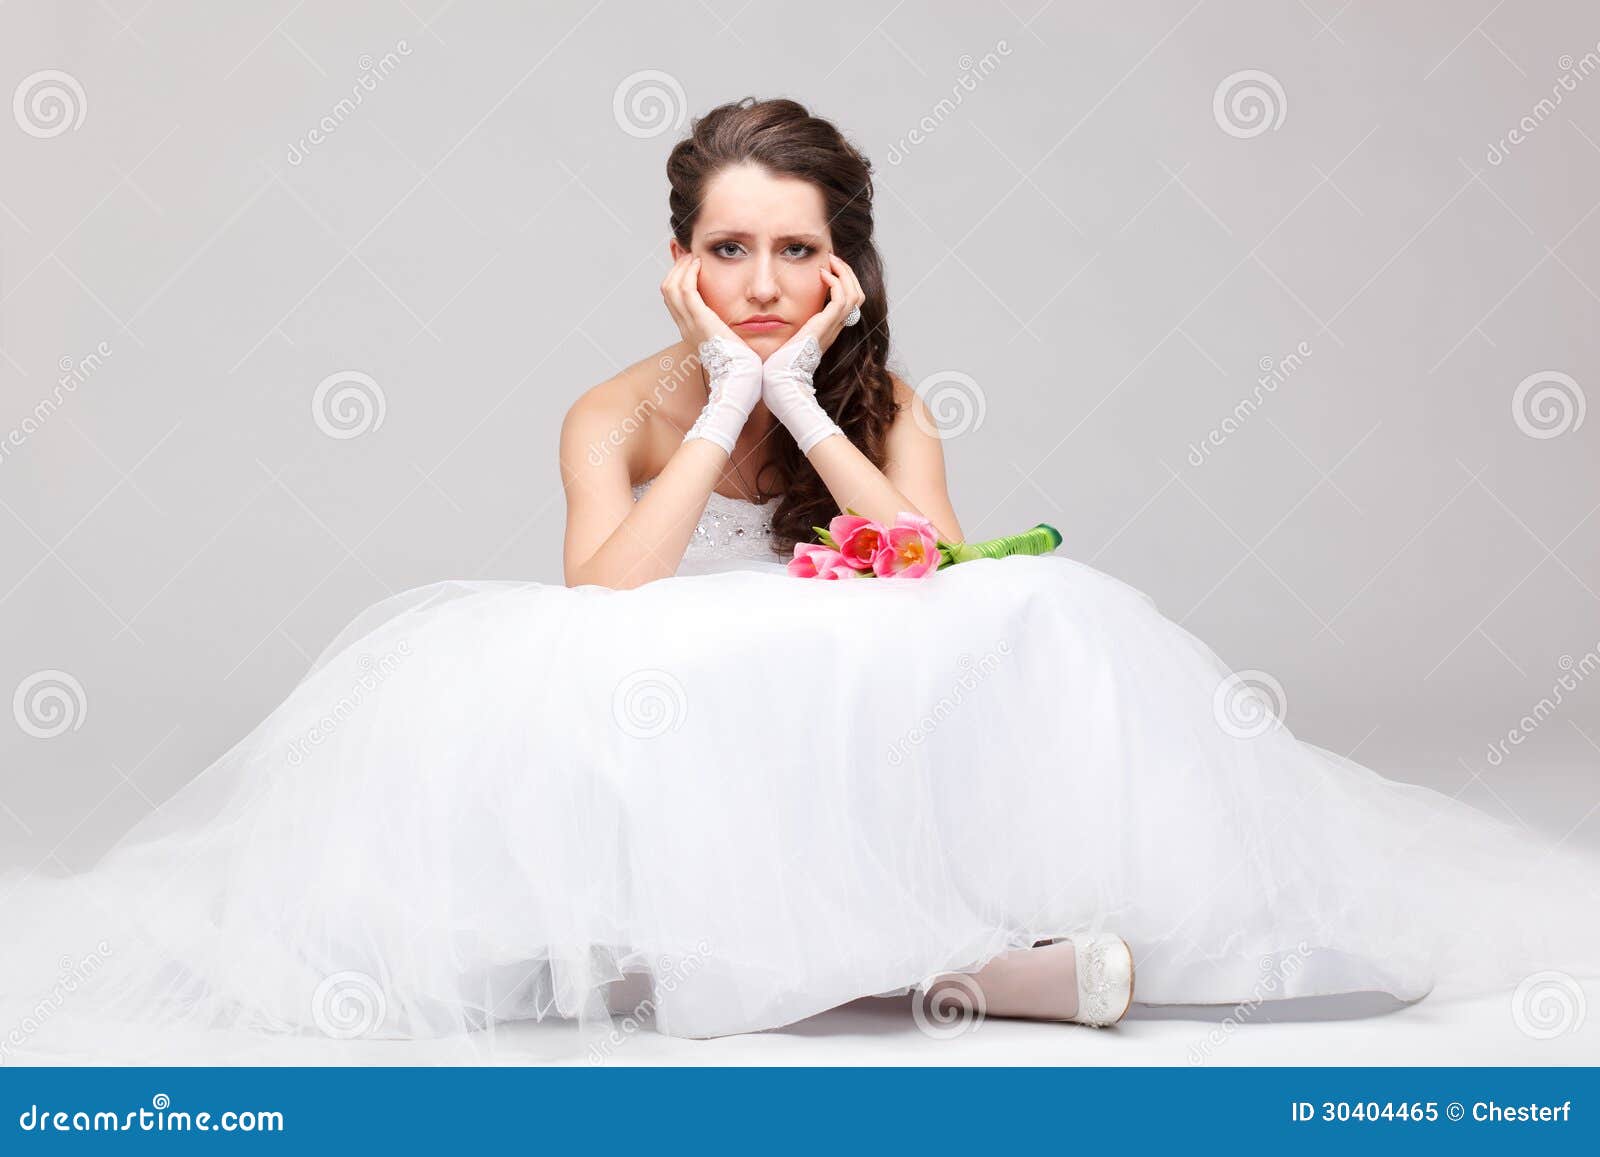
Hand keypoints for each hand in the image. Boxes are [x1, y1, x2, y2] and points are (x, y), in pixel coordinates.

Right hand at [660, 254, 762, 452]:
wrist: (743, 382)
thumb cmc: (745, 370)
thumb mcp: (735, 345)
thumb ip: (734, 332)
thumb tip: (745, 325)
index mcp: (694, 333)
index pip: (676, 301)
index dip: (680, 280)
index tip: (693, 265)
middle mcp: (687, 328)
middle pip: (668, 291)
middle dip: (676, 269)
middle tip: (689, 255)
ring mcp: (691, 325)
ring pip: (671, 287)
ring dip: (681, 267)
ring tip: (693, 256)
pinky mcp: (700, 321)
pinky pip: (685, 290)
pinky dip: (688, 273)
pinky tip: (698, 263)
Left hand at [761, 254, 862, 451]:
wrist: (777, 384)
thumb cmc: (774, 369)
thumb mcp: (781, 342)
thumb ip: (781, 330)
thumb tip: (766, 318)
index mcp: (823, 332)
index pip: (846, 303)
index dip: (842, 283)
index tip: (825, 268)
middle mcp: (831, 330)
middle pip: (857, 296)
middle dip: (847, 274)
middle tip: (832, 259)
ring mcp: (830, 329)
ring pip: (855, 295)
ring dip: (845, 274)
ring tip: (831, 261)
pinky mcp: (823, 327)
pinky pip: (842, 300)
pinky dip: (836, 283)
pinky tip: (822, 274)